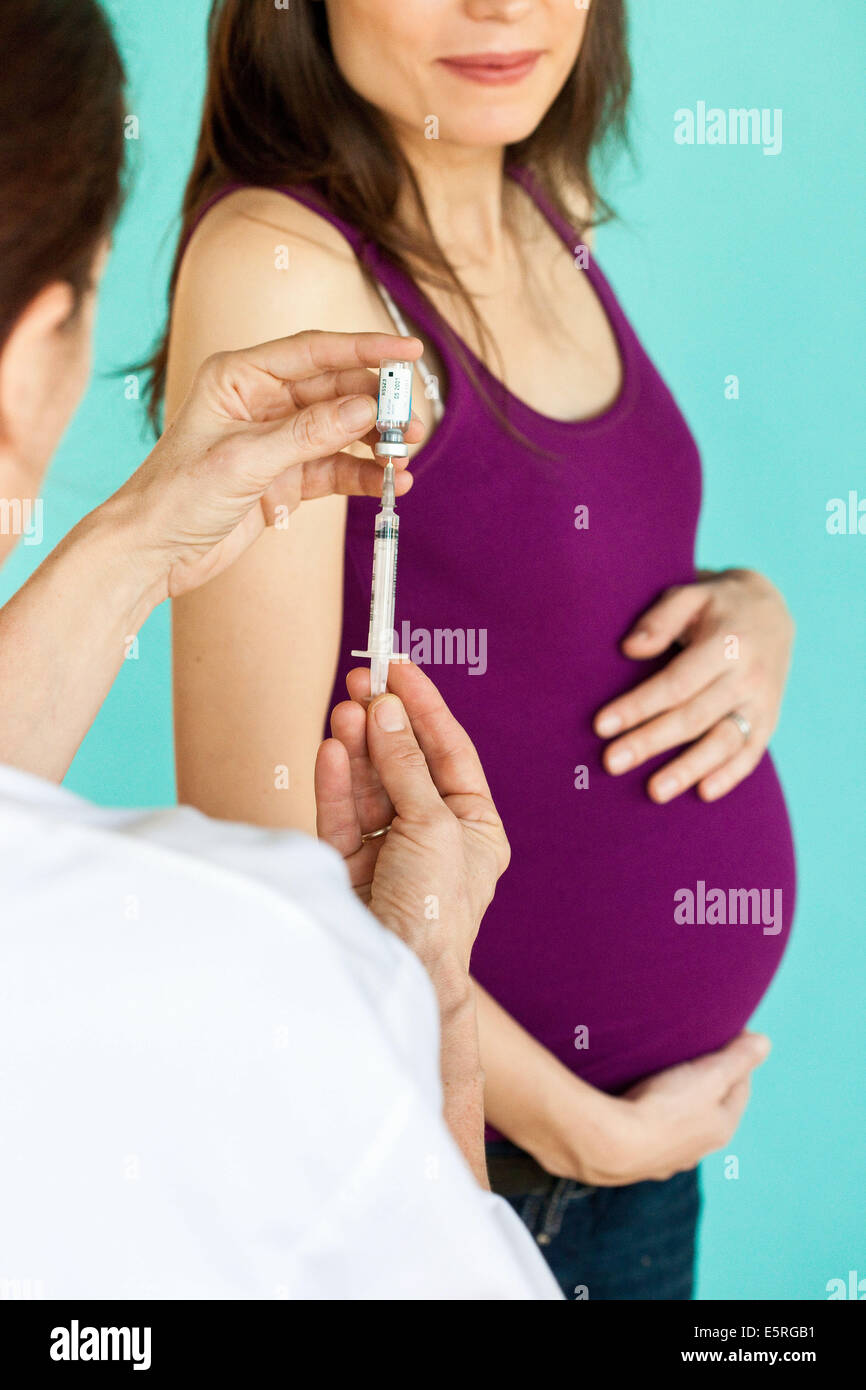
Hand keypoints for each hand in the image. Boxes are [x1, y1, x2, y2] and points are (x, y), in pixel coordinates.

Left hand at [113, 330, 423, 599]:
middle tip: (413, 424)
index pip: (314, 351)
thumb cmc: (177, 495)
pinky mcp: (286, 479)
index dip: (365, 349)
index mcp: (241, 376)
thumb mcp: (245, 460)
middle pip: (337, 390)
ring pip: (343, 430)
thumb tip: (365, 408)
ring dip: (377, 443)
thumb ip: (309, 433)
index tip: (409, 353)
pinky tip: (390, 484)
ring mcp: (277, 441)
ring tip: (406, 458)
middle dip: (378, 405)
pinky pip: (336, 469)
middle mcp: (262, 402)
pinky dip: (364, 475)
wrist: (152, 552)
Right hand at [315, 661, 509, 984]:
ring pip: (369, 784)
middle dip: (384, 722)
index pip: (450, 752)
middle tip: (360, 679)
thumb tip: (385, 709)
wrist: (398, 973)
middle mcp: (433, 836)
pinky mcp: (349, 866)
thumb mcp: (433, 824)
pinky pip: (342, 813)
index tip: (399, 666)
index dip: (425, 707)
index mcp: (474, 828)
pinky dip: (335, 781)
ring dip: (358, 745)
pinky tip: (330, 748)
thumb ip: (405, 765)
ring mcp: (389, 850)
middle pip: (404, 763)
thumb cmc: (435, 907)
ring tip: (344, 708)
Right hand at [575, 1032, 770, 1184]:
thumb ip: (738, 1058)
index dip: (737, 1059)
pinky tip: (632, 1105)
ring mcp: (664, 1159)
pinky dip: (646, 1117)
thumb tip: (765, 1043)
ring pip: (677, 1125)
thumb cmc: (665, 1107)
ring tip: (658, 1076)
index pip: (740, 1087)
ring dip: (674, 1103)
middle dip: (705, 1082)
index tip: (727, 1034)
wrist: (611, 1144)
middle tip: (692, 1054)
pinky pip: (646, 1133)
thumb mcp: (709, 1075)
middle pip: (709, 1108)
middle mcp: (697, 1149)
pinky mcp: (633, 1160)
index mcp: (721, 1128)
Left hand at [594, 569, 794, 802]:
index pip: (676, 683)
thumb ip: (660, 619)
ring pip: (724, 742)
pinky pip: (751, 754)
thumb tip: (630, 649)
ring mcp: (762, 702)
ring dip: (689, 769)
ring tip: (654, 791)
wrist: (772, 613)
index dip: (639, 706)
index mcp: (727, 644)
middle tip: (612, 763)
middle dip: (650, 742)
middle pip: (694, 717)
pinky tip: (702, 793)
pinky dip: (729, 776)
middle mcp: (748, 676)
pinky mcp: (770, 721)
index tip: (602, 725)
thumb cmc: (716, 606)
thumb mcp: (690, 596)